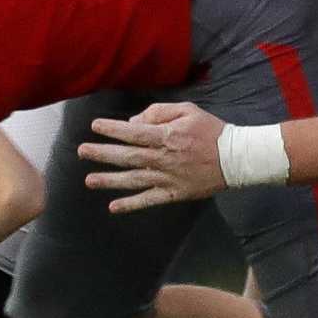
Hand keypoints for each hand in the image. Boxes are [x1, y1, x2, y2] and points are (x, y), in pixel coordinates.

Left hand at [78, 102, 225, 212]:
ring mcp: (167, 178)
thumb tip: (134, 122)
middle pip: (127, 156)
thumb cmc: (211, 131)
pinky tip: (113, 207)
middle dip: (102, 153)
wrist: (235, 158)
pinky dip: (131, 204)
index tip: (95, 126)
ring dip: (110, 180)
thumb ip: (160, 112)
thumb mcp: (188, 110)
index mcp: (166, 136)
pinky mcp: (174, 193)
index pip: (133, 132)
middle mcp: (163, 158)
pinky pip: (149, 200)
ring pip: (133, 179)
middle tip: (82, 151)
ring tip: (89, 180)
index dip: (112, 129)